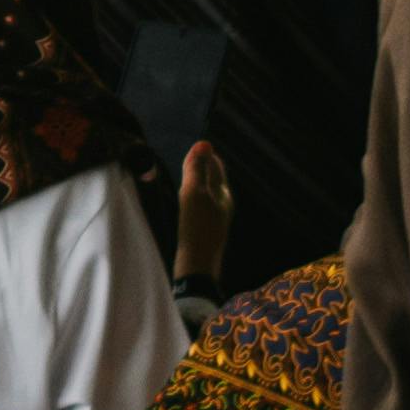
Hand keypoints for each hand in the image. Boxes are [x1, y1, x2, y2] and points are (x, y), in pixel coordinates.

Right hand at [174, 139, 233, 288]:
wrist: (197, 266)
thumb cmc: (196, 228)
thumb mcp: (194, 194)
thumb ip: (197, 169)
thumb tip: (203, 143)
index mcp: (223, 194)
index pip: (216, 167)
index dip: (206, 155)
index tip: (195, 146)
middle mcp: (223, 205)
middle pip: (214, 180)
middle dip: (204, 167)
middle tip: (192, 157)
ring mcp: (215, 220)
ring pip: (208, 194)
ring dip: (198, 182)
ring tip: (187, 176)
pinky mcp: (205, 231)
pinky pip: (201, 207)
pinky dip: (194, 198)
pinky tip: (186, 204)